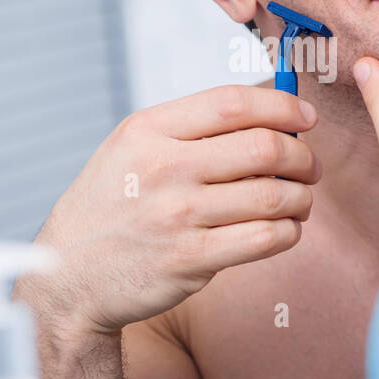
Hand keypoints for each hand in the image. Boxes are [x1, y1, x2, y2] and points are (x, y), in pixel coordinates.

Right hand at [20, 85, 321, 335]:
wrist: (69, 276)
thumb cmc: (112, 206)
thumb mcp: (131, 149)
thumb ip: (190, 129)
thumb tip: (270, 113)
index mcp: (148, 130)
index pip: (232, 103)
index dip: (283, 106)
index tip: (305, 118)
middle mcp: (162, 168)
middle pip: (263, 147)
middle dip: (302, 156)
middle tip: (309, 167)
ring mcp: (177, 215)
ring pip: (273, 195)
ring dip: (301, 198)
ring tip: (300, 201)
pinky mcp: (190, 260)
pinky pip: (265, 238)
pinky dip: (289, 232)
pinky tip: (285, 230)